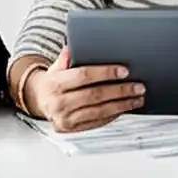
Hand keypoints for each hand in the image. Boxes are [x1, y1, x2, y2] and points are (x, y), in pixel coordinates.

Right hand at [24, 47, 144, 132]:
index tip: (124, 71)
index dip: (105, 73)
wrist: (40, 100)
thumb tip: (75, 47)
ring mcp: (65, 118)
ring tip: (136, 98)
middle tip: (137, 86)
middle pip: (95, 95)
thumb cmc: (53, 81)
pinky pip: (97, 122)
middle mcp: (58, 103)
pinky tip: (124, 108)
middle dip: (120, 90)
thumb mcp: (57, 66)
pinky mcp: (71, 129)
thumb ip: (67, 57)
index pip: (84, 76)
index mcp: (54, 84)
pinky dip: (113, 115)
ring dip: (121, 105)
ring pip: (99, 111)